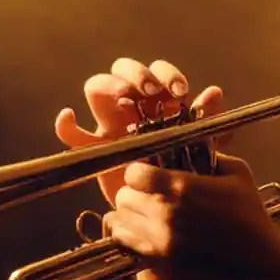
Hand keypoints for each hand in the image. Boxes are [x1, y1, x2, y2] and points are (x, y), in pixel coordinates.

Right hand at [54, 58, 224, 205]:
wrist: (162, 210)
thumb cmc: (178, 173)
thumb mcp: (196, 147)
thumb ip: (205, 122)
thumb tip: (215, 93)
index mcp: (158, 102)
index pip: (157, 72)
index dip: (167, 74)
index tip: (180, 90)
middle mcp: (131, 106)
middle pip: (124, 69)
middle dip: (137, 73)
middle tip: (152, 91)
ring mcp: (109, 124)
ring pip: (97, 86)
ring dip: (110, 84)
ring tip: (125, 96)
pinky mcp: (94, 148)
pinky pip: (70, 133)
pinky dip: (65, 124)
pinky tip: (70, 116)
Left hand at [103, 153, 279, 279]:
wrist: (257, 265)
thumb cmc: (251, 217)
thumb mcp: (238, 174)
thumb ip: (211, 157)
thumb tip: (193, 150)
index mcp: (180, 187)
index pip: (133, 173)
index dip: (139, 173)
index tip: (148, 177)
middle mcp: (163, 214)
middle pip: (122, 198)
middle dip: (133, 195)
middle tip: (147, 198)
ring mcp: (158, 242)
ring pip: (118, 224)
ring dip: (128, 218)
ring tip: (142, 218)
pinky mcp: (158, 265)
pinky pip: (126, 248)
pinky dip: (131, 240)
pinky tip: (144, 237)